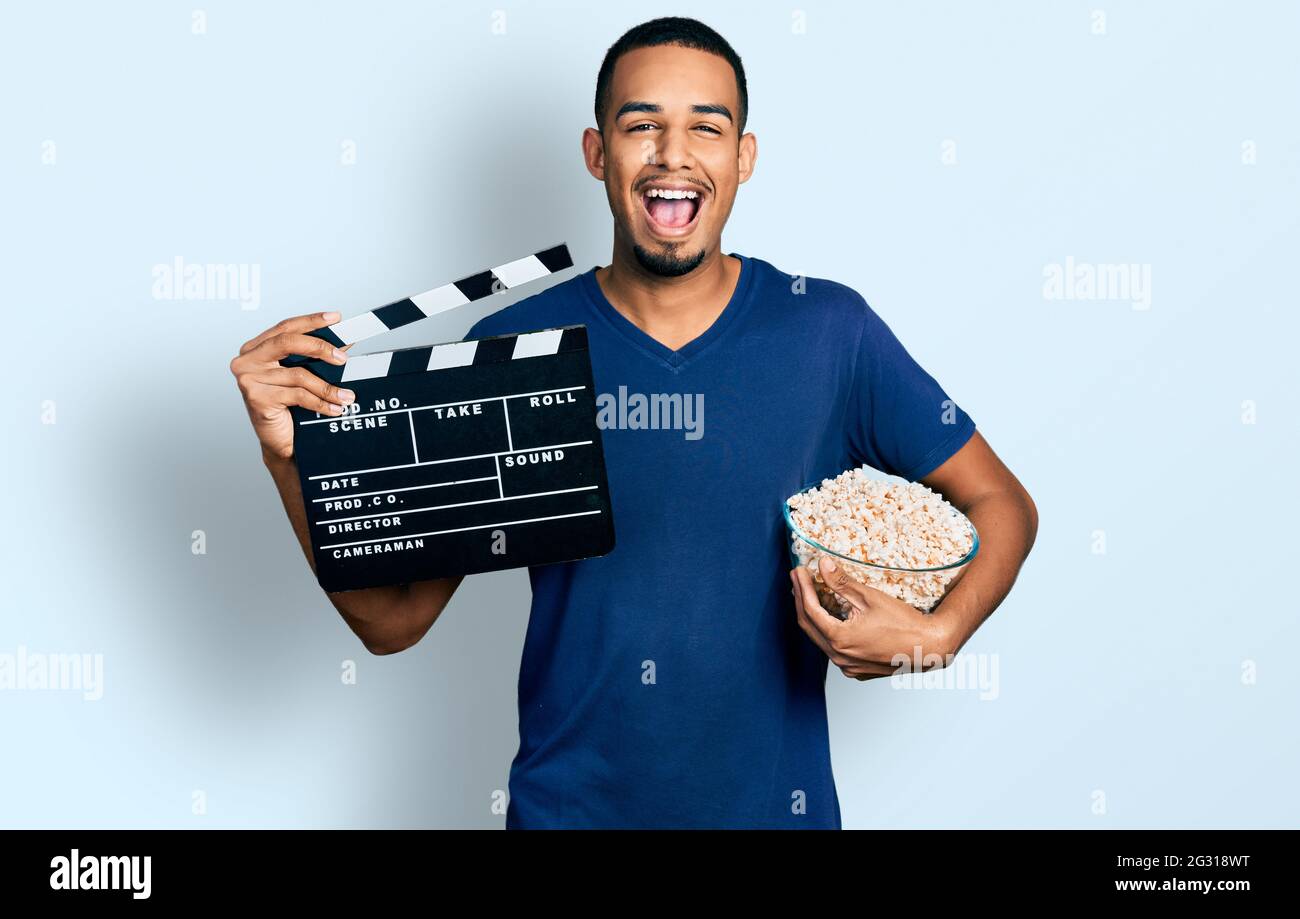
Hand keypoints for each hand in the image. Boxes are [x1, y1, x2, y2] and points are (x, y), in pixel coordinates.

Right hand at [230, 311, 354, 460]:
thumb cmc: (289, 406)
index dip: (311, 320)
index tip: (335, 318)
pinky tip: (335, 409)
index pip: (285, 327)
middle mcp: (246, 360)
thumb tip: (344, 341)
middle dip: (320, 347)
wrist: (279, 441)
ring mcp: (248, 379)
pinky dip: (321, 402)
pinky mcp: (256, 399)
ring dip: (328, 387)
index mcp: (255, 348)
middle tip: (343, 358)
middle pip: (287, 342)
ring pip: (298, 374)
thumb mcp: (300, 376)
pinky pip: (298, 395)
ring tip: (347, 396)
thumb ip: (314, 357)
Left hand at [790, 557, 953, 680]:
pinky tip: (830, 617)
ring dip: (813, 617)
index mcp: (839, 639)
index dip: (803, 587)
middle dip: (801, 600)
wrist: (929, 647)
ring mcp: (848, 666)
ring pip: (820, 639)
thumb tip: (822, 564)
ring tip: (810, 594)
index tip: (799, 570)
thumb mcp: (870, 597)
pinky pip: (834, 650)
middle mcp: (839, 657)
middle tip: (798, 579)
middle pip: (809, 625)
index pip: (810, 609)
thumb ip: (842, 582)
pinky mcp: (857, 670)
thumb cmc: (904, 622)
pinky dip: (828, 632)